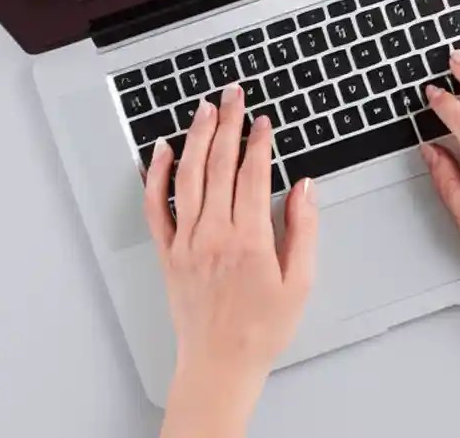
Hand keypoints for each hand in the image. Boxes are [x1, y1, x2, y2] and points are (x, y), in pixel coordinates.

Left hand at [143, 84, 317, 435]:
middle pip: (219, 165)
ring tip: (204, 109)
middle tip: (234, 95)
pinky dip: (156, 175)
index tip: (263, 120)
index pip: (253, 174)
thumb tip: (304, 188)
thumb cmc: (262, 329)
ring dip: (195, 137)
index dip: (259, 141)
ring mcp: (186, 242)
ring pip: (188, 177)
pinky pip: (155, 207)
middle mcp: (213, 235)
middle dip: (228, 124)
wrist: (220, 365)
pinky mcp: (167, 254)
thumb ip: (304, 229)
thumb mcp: (301, 281)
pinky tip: (161, 151)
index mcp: (250, 240)